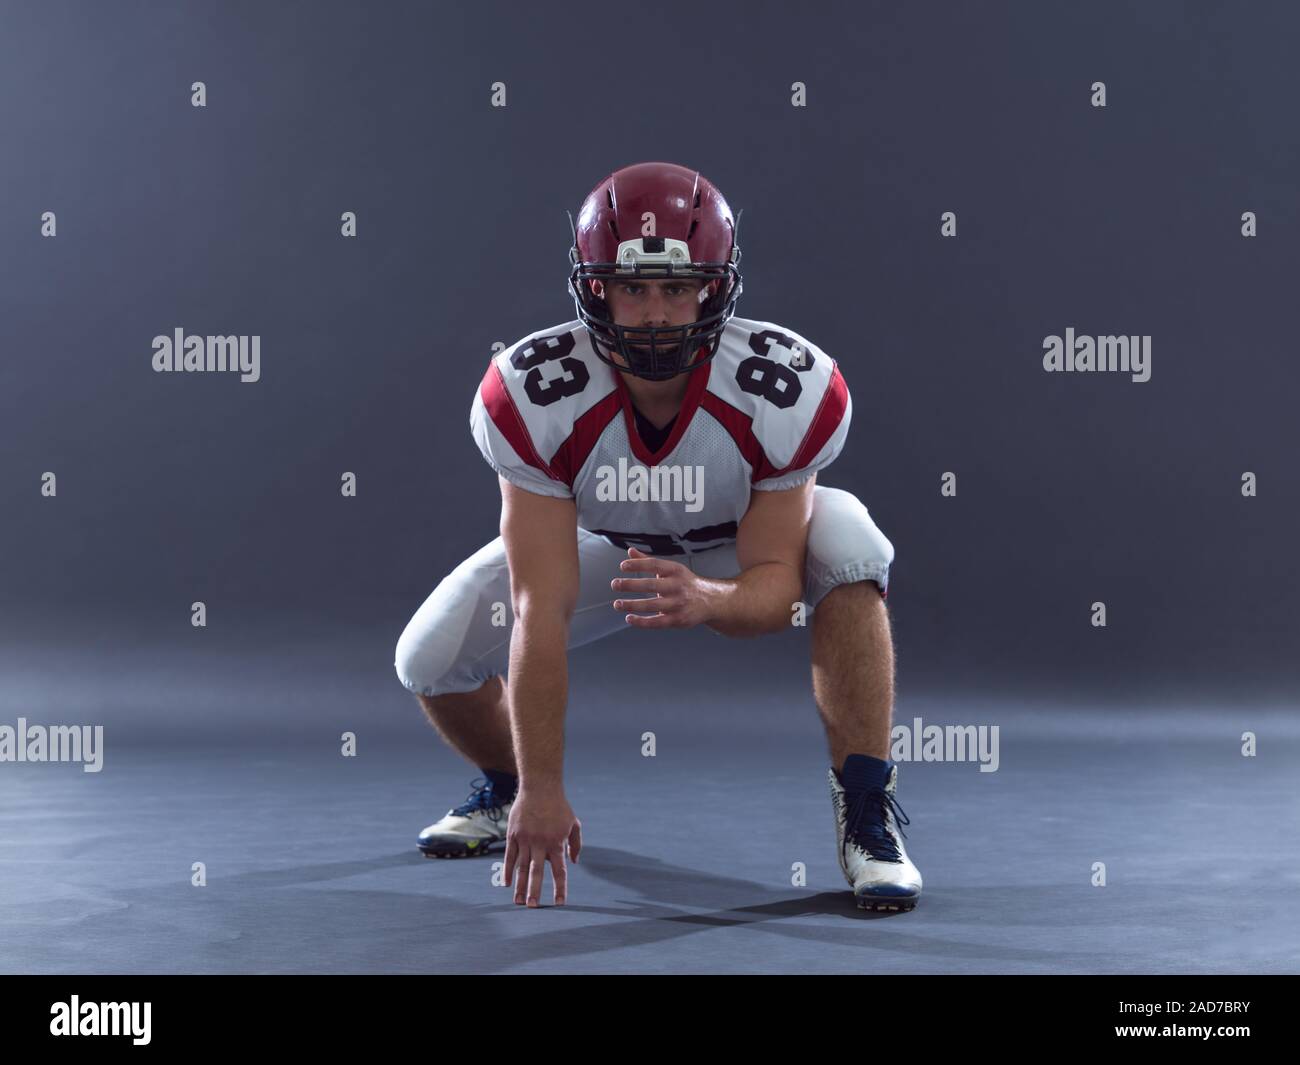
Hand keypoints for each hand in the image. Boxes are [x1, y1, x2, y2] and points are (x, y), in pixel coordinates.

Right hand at [504, 787, 581, 906]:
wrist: (540, 787)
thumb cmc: (559, 806)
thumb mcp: (573, 824)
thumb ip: (576, 844)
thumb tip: (574, 862)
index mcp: (556, 843)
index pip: (559, 871)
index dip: (560, 888)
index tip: (559, 903)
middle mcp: (540, 843)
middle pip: (537, 872)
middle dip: (535, 891)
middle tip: (532, 908)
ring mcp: (525, 839)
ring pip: (522, 867)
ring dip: (520, 886)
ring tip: (518, 902)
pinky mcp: (513, 835)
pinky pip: (509, 856)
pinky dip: (508, 870)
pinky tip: (506, 884)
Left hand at [610, 546, 712, 628]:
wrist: (710, 601)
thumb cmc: (684, 583)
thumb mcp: (670, 569)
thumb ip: (648, 562)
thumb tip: (630, 552)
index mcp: (675, 571)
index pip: (655, 565)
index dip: (638, 564)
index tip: (623, 566)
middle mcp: (677, 586)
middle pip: (651, 585)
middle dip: (631, 585)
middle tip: (615, 584)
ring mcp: (678, 604)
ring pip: (652, 605)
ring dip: (632, 605)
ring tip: (617, 604)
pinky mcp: (678, 620)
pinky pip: (657, 622)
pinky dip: (642, 621)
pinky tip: (629, 618)